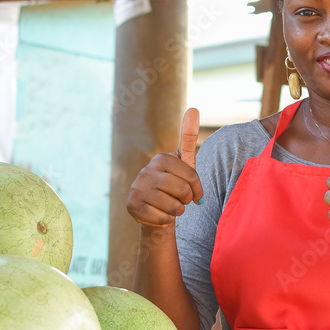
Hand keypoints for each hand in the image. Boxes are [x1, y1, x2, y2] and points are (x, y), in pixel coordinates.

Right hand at [126, 108, 203, 227]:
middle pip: (183, 192)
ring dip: (177, 211)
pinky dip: (166, 221)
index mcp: (161, 159)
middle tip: (178, 200)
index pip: (191, 177)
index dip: (197, 190)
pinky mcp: (132, 206)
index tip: (195, 193)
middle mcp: (146, 171)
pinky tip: (159, 214)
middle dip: (186, 201)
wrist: (155, 211)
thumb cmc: (173, 186)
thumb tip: (193, 108)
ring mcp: (137, 188)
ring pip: (174, 207)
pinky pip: (163, 219)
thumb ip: (189, 137)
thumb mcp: (184, 164)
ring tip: (169, 206)